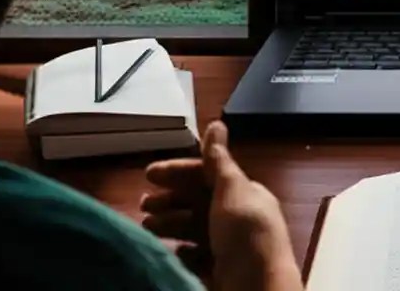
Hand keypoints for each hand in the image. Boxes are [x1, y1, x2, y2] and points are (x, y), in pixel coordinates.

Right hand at [142, 121, 302, 290]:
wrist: (256, 287)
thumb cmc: (246, 234)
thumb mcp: (233, 191)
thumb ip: (220, 161)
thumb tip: (216, 123)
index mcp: (245, 194)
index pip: (208, 175)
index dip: (179, 172)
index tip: (149, 174)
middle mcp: (237, 217)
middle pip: (198, 202)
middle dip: (169, 200)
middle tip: (143, 204)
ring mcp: (228, 245)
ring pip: (193, 229)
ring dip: (169, 224)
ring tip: (146, 226)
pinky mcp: (219, 270)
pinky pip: (194, 257)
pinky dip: (179, 251)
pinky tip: (166, 250)